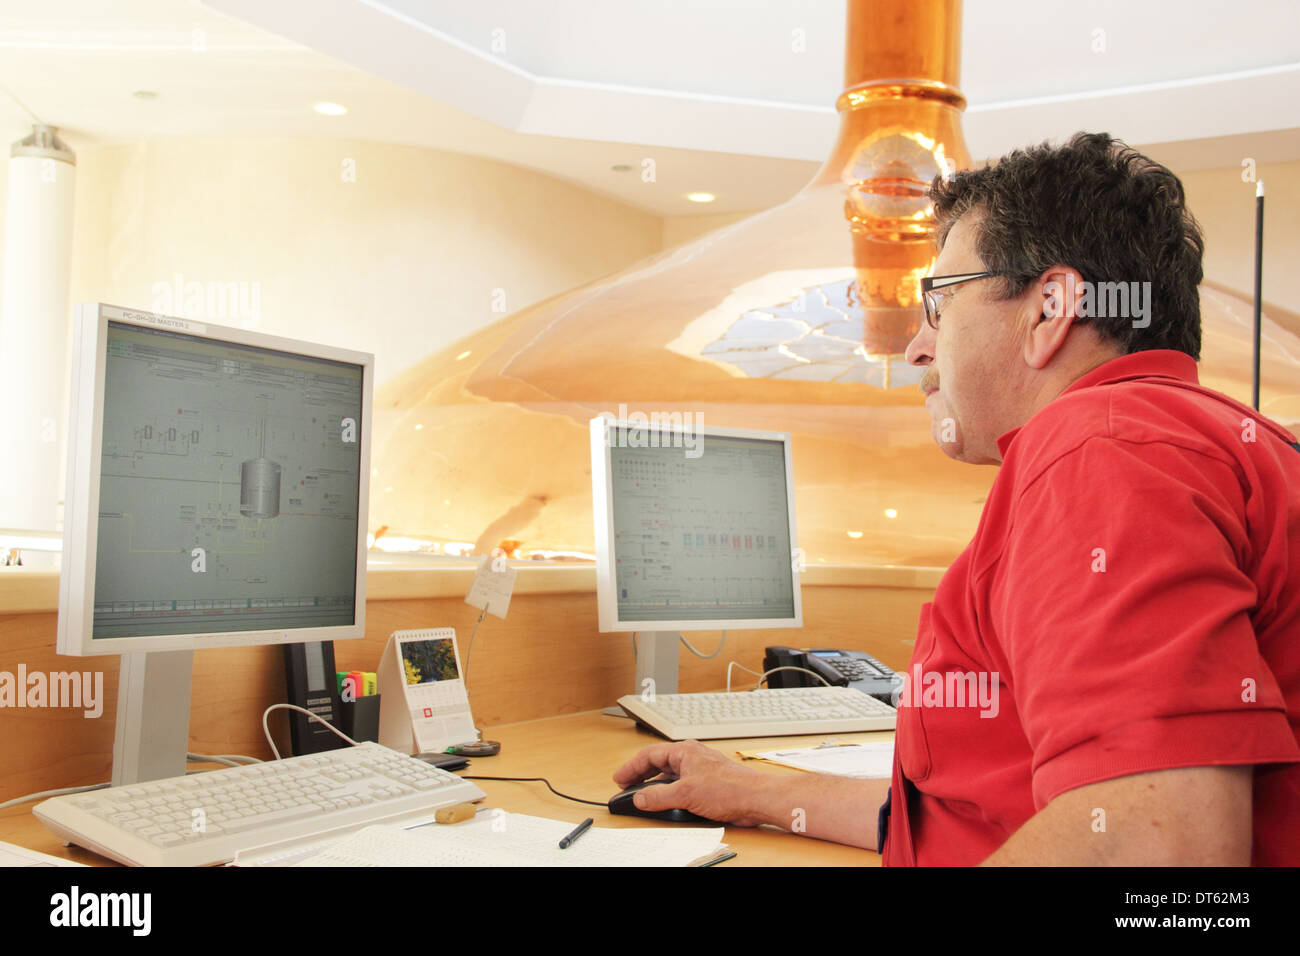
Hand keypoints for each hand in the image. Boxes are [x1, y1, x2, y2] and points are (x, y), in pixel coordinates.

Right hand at [612, 740, 773, 826]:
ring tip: (641, 795)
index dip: (631, 767)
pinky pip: (680, 785)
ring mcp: (698, 771)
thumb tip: (639, 798)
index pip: (649, 754)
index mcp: (684, 751)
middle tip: (626, 786)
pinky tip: (665, 802)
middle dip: (640, 775)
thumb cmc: (729, 788)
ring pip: (669, 775)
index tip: (619, 778)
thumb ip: (658, 797)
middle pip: (657, 763)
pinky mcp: (706, 784)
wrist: (754, 799)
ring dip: (654, 784)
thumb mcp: (685, 794)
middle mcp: (691, 758)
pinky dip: (668, 793)